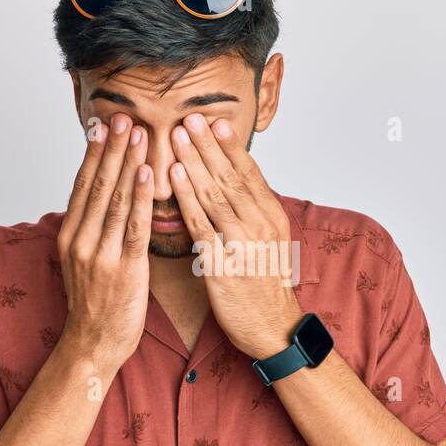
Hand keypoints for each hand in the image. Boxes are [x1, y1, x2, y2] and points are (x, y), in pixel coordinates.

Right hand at [56, 114, 153, 374]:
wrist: (93, 344)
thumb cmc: (96, 304)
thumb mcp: (84, 261)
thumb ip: (93, 230)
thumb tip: (105, 200)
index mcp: (69, 235)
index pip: (83, 185)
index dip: (94, 153)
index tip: (103, 126)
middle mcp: (80, 240)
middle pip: (97, 185)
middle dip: (112, 149)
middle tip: (123, 118)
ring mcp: (99, 253)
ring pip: (116, 199)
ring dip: (128, 163)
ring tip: (139, 134)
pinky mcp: (123, 268)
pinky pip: (134, 225)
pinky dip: (142, 196)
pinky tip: (149, 173)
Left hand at [169, 113, 303, 359]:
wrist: (271, 327)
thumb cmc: (265, 285)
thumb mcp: (269, 241)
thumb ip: (253, 212)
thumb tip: (236, 183)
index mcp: (272, 217)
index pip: (250, 173)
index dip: (231, 147)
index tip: (216, 122)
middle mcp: (259, 225)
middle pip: (229, 177)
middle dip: (208, 145)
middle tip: (189, 118)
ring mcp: (240, 243)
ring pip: (213, 194)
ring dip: (192, 162)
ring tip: (176, 137)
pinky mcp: (220, 263)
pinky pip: (199, 223)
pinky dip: (185, 196)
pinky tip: (173, 176)